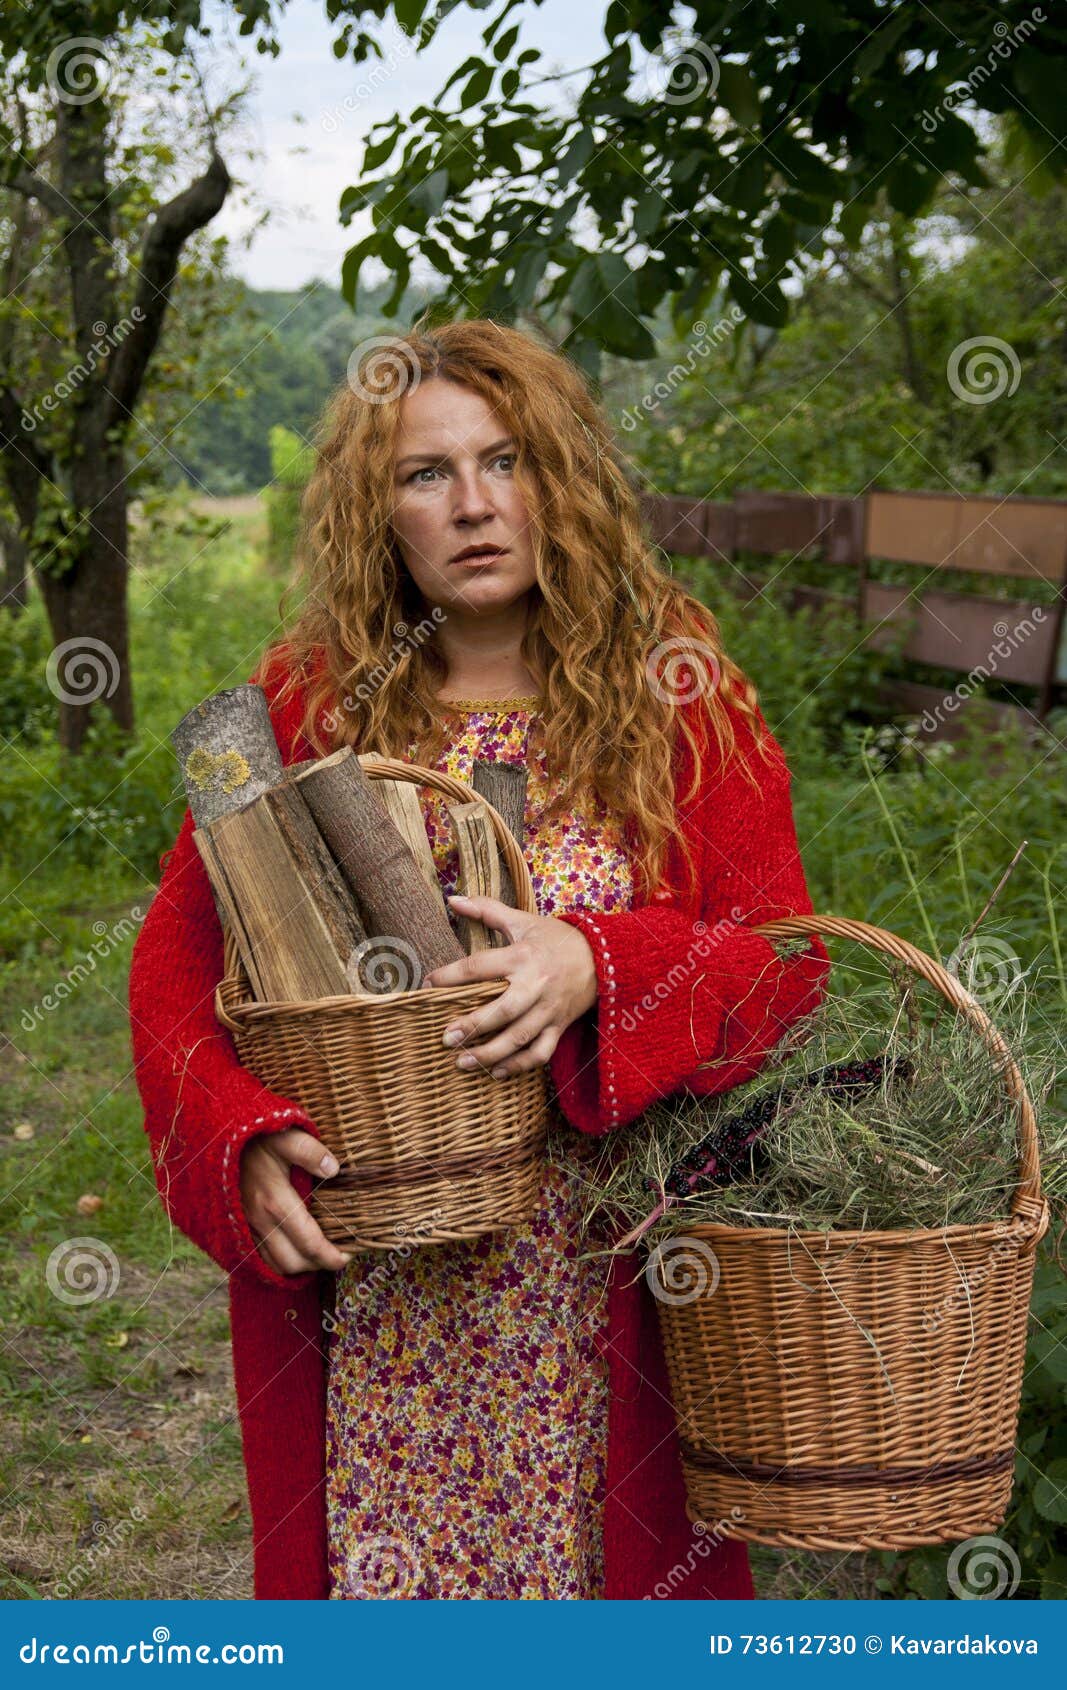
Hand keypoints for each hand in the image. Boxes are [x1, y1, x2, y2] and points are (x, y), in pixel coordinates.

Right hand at [239, 1127, 352, 1275]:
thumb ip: (310, 1151)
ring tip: (318, 1256)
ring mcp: (246, 1226)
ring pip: (274, 1264)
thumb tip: (334, 1170)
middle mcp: (259, 1220)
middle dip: (317, 1265)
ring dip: (298, 1267)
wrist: (218, 1138)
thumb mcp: (285, 1135)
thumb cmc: (257, 1137)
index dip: (330, 1256)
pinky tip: (293, 1250)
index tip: (347, 1255)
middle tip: (336, 1256)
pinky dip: (278, 1261)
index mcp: (275, 1201)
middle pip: (293, 1262)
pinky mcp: (238, 1226)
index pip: (309, 1242)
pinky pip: (259, 1257)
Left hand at [421, 892, 597, 1077]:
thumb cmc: (556, 938)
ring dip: (490, 1053)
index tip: (427, 984)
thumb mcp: (523, 920)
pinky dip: (519, 1065)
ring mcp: (549, 1009)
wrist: (603, 956)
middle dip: (472, 1025)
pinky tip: (496, 1073)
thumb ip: (486, 910)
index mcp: (522, 956)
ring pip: (519, 1037)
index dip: (451, 975)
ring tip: (462, 1062)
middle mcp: (535, 985)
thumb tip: (452, 898)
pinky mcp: (559, 1026)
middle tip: (445, 1037)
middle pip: (502, 1010)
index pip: (480, 966)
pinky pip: (540, 1052)